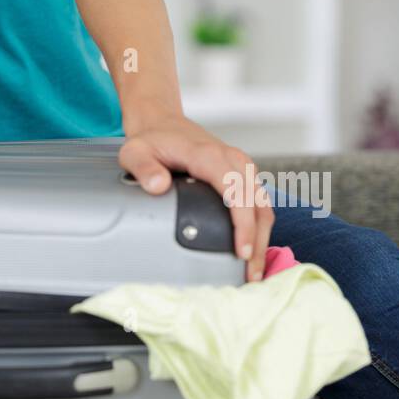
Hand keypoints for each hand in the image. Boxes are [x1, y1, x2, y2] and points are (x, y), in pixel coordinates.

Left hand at [118, 111, 273, 282]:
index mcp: (209, 155)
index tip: (241, 251)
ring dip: (263, 237)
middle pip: (257, 203)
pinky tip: (253, 248)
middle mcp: (232, 159)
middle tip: (250, 275)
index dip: (242, 223)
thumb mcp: (135, 152)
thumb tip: (159, 186)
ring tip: (254, 270)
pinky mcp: (242, 173)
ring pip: (264, 204)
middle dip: (257, 241)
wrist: (162, 123)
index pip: (235, 191)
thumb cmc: (151, 140)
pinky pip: (260, 201)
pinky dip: (260, 226)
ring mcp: (240, 166)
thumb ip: (144, 169)